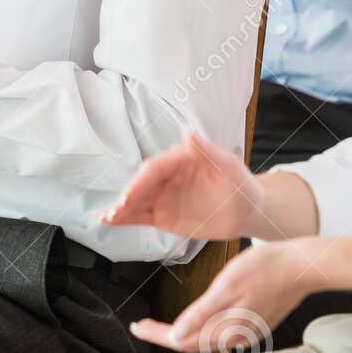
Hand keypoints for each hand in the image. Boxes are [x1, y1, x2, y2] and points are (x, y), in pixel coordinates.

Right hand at [99, 131, 265, 240]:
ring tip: (106, 217)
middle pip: (142, 185)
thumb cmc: (239, 183)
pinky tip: (109, 220)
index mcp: (180, 159)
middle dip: (128, 196)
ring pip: (137, 201)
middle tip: (117, 209)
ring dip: (121, 208)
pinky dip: (125, 218)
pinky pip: (141, 216)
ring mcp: (164, 196)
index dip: (141, 181)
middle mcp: (168, 176)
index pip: (156, 168)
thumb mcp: (228, 165)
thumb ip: (207, 151)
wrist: (246, 210)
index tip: (130, 194)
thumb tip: (189, 132)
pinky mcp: (163, 215)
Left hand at [129, 238, 348, 352]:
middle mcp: (236, 338)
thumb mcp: (227, 285)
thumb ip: (201, 313)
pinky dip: (203, 330)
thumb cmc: (265, 268)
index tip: (137, 326)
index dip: (156, 334)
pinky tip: (196, 322)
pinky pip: (221, 335)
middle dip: (166, 336)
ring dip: (183, 335)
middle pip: (191, 344)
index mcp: (227, 329)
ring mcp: (247, 334)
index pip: (182, 340)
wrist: (301, 267)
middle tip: (144, 325)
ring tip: (163, 326)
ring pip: (206, 342)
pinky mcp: (254, 325)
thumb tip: (175, 335)